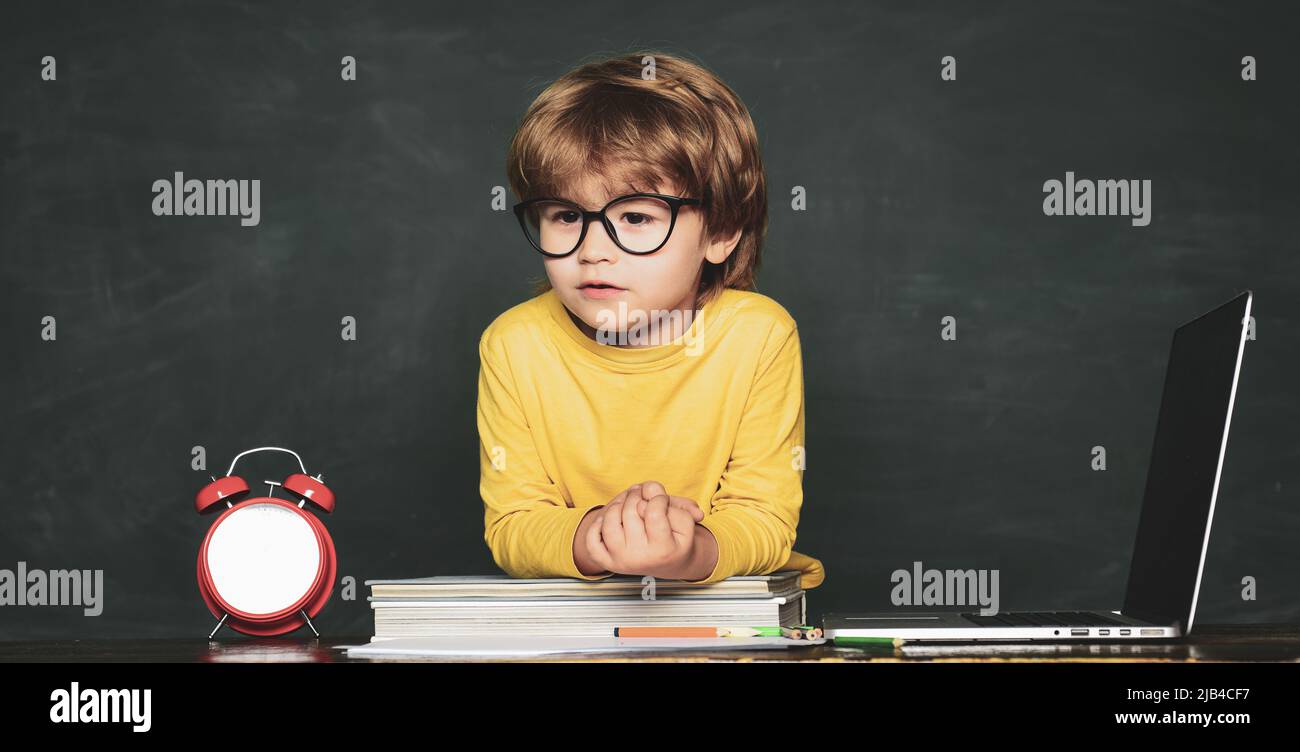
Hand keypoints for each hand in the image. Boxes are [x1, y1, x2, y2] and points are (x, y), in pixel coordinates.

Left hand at [582, 481, 705, 579]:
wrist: (669, 564)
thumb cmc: (677, 540)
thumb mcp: (685, 521)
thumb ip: (671, 502)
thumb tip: (649, 489)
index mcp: (663, 550)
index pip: (654, 511)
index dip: (658, 497)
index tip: (662, 500)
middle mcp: (639, 557)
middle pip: (630, 512)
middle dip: (637, 496)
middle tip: (645, 496)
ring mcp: (620, 560)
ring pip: (609, 522)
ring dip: (618, 505)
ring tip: (629, 504)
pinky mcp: (607, 561)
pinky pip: (592, 540)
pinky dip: (597, 526)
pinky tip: (613, 520)